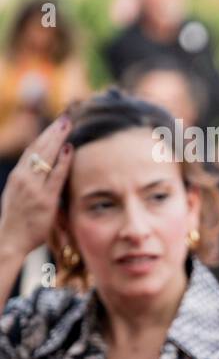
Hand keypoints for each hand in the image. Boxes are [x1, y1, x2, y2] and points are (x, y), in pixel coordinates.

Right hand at [0, 114, 72, 257]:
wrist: (9, 240)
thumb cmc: (18, 221)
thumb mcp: (19, 196)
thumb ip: (31, 183)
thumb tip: (44, 171)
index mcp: (17, 177)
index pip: (32, 150)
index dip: (44, 136)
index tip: (55, 125)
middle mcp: (23, 178)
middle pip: (38, 149)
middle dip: (52, 132)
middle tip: (64, 118)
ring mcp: (33, 188)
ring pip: (45, 158)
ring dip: (57, 139)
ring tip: (67, 125)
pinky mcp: (44, 199)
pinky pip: (55, 176)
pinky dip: (62, 161)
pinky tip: (69, 149)